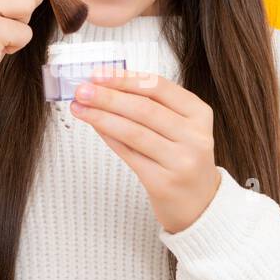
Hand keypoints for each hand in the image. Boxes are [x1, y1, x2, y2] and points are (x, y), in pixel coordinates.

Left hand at [70, 67, 220, 233]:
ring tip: (79, 107)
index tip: (98, 74)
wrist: (201, 205)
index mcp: (199, 114)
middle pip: (144, 108)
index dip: (125, 78)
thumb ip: (151, 106)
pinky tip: (94, 126)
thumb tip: (106, 86)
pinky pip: (128, 154)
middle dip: (108, 96)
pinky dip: (108, 137)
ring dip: (101, 116)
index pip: (158, 87)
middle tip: (82, 90)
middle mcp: (194, 137)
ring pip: (133, 131)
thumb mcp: (180, 128)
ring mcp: (181, 161)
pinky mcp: (163, 182)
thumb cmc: (183, 159)